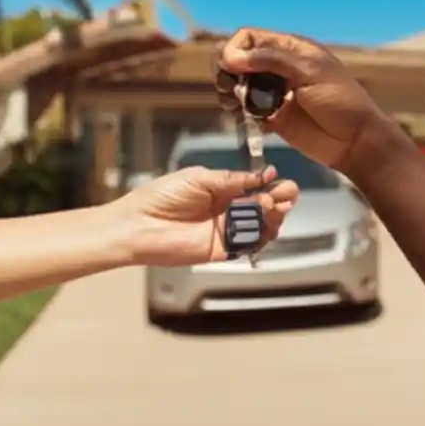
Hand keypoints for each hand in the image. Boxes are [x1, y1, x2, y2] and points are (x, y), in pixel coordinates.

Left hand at [120, 165, 298, 265]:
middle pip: (263, 206)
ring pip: (261, 225)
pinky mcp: (222, 249)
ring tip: (274, 205)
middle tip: (286, 194)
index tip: (277, 179)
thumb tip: (262, 176)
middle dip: (278, 198)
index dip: (269, 183)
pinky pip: (248, 243)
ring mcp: (225, 231)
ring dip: (273, 215)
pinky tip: (263, 222)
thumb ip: (232, 179)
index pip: (254, 186)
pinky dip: (260, 234)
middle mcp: (226, 210)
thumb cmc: (162, 196)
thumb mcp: (199, 178)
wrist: (138, 225)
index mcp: (221, 189)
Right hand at [214, 27, 391, 171]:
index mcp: (289, 49)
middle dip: (227, 71)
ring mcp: (274, 92)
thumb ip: (271, 60)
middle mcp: (278, 67)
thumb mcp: (309, 72)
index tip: (231, 67)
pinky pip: (246, 108)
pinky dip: (240, 110)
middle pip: (238, 59)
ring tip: (234, 104)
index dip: (235, 49)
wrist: (355, 141)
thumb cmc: (340, 100)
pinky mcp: (272, 115)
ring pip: (238, 83)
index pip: (249, 38)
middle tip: (229, 89)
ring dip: (230, 91)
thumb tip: (231, 56)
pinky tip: (245, 117)